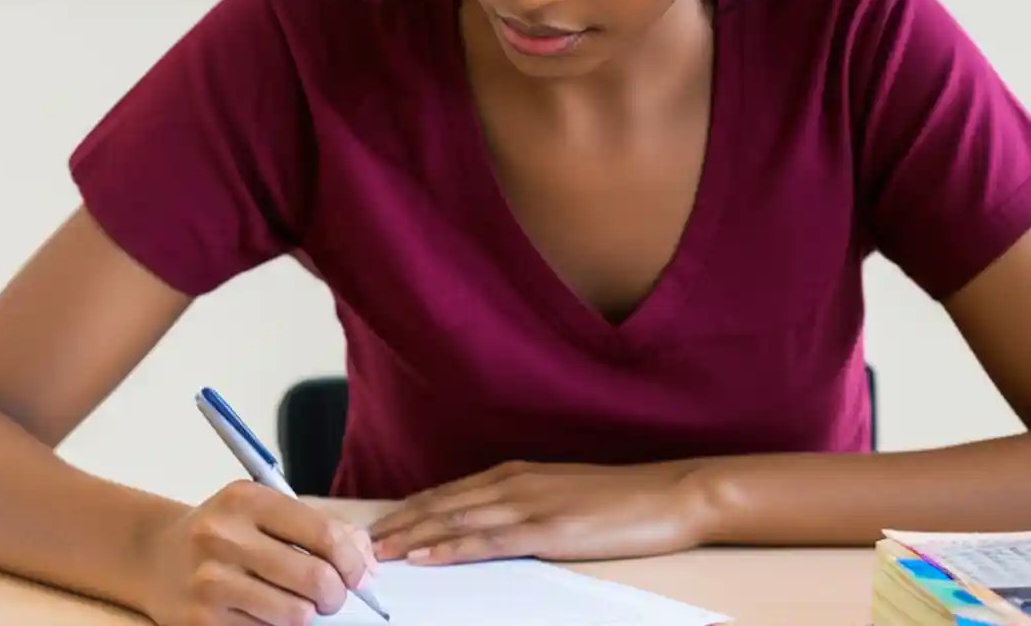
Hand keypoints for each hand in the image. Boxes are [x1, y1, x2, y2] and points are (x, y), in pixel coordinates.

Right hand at [140, 481, 377, 625]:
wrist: (152, 555)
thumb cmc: (223, 531)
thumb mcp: (263, 511)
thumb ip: (317, 528)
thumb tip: (369, 565)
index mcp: (247, 500)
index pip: (324, 534)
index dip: (353, 561)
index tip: (359, 575)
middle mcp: (224, 536)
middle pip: (315, 578)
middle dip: (335, 594)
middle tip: (331, 596)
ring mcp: (210, 581)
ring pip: (295, 614)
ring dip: (306, 614)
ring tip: (297, 604)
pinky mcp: (200, 622)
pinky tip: (262, 612)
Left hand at [368, 460, 708, 566]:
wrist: (670, 494)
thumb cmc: (623, 499)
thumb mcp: (564, 495)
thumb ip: (526, 503)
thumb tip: (492, 522)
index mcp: (517, 474)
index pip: (449, 492)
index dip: (410, 509)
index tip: (377, 525)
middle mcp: (514, 483)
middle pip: (441, 504)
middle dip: (397, 523)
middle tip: (359, 541)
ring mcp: (529, 505)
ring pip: (454, 520)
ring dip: (410, 536)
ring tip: (375, 551)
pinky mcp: (547, 531)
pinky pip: (487, 541)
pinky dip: (449, 548)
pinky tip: (423, 557)